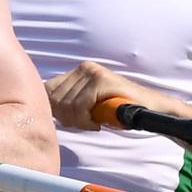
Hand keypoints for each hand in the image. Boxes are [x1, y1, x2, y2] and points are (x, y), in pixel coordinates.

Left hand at [45, 61, 182, 129]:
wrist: (150, 110)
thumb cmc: (118, 112)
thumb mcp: (88, 106)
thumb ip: (67, 104)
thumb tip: (41, 108)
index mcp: (77, 72)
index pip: (47, 91)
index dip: (57, 112)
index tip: (74, 121)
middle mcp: (83, 68)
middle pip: (55, 100)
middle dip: (68, 119)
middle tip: (87, 123)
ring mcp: (93, 72)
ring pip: (67, 104)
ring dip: (80, 122)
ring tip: (95, 122)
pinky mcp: (101, 80)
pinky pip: (81, 106)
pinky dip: (87, 120)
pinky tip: (99, 122)